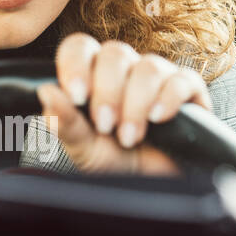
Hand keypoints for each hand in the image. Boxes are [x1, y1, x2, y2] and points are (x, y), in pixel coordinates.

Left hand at [36, 34, 212, 173]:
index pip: (80, 47)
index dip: (76, 65)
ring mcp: (159, 77)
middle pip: (115, 53)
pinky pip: (182, 80)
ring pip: (148, 67)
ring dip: (135, 104)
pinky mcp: (189, 90)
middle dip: (108, 92)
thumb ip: (65, 122)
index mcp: (94, 75)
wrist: (153, 188)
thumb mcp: (84, 149)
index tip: (76, 96)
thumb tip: (46, 92)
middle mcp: (126, 70)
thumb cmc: (116, 163)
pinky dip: (168, 99)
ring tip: (130, 137)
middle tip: (105, 126)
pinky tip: (157, 119)